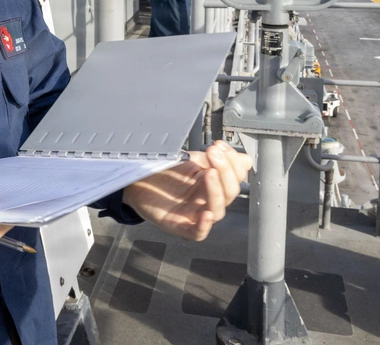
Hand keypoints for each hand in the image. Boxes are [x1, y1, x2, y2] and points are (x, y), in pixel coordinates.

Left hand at [122, 141, 251, 240]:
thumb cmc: (163, 172)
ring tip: (210, 173)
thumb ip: (214, 159)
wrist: (135, 179)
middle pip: (230, 193)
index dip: (232, 162)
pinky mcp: (179, 226)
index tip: (220, 146)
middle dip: (226, 171)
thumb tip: (245, 160)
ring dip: (217, 191)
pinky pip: (198, 233)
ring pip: (217, 210)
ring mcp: (194, 214)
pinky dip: (204, 225)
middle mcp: (207, 200)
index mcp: (213, 184)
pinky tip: (206, 214)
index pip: (235, 178)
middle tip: (214, 154)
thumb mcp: (190, 160)